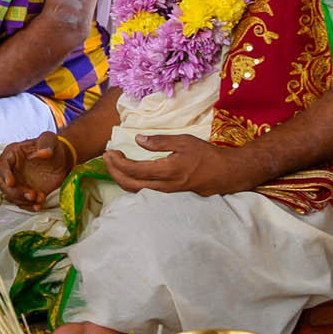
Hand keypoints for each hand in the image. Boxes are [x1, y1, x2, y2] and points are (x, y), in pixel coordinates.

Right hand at [0, 134, 74, 210]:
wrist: (62, 160)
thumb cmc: (52, 147)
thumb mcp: (50, 139)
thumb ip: (46, 143)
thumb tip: (43, 152)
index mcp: (12, 155)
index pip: (2, 165)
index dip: (4, 174)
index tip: (11, 182)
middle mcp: (12, 170)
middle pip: (4, 185)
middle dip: (15, 192)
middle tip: (30, 194)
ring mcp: (19, 183)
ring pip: (12, 196)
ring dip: (24, 200)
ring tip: (39, 199)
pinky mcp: (27, 193)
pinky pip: (23, 203)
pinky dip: (30, 206)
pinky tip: (39, 206)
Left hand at [103, 134, 239, 196]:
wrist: (225, 174)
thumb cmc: (206, 155)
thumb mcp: (184, 142)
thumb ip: (160, 141)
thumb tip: (138, 139)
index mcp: (167, 171)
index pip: (134, 171)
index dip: (118, 163)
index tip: (110, 152)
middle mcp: (164, 186)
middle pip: (130, 185)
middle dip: (113, 172)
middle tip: (106, 158)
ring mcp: (166, 192)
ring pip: (136, 191)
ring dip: (121, 178)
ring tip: (113, 164)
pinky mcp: (169, 194)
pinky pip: (144, 191)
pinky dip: (131, 182)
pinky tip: (128, 173)